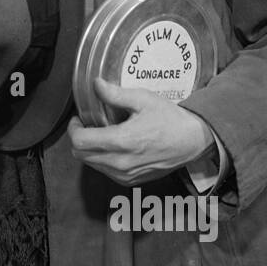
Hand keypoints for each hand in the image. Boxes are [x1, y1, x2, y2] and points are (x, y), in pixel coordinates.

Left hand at [67, 79, 213, 185]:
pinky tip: (113, 147)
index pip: (80, 141)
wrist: (192, 141)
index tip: (78, 119)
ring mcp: (125, 174)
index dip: (74, 129)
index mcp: (122, 141)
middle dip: (79, 139)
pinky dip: (102, 160)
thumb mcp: (143, 100)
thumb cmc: (170, 119)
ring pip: (91, 164)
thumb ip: (116, 94)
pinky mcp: (131, 180)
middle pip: (81, 155)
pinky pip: (105, 172)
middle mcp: (121, 162)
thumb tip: (96, 85)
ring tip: (102, 135)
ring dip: (90, 150)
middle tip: (88, 125)